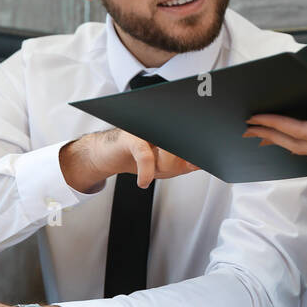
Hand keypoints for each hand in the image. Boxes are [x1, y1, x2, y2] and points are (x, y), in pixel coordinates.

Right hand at [63, 128, 198, 191]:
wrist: (107, 154)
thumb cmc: (139, 156)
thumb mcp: (166, 165)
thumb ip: (184, 164)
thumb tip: (199, 163)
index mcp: (171, 130)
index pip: (191, 138)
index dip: (196, 153)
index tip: (194, 163)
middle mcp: (161, 125)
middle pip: (182, 147)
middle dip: (178, 164)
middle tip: (165, 168)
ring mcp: (146, 129)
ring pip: (168, 152)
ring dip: (162, 168)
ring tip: (152, 170)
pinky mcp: (131, 137)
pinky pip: (146, 157)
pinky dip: (147, 172)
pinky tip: (144, 181)